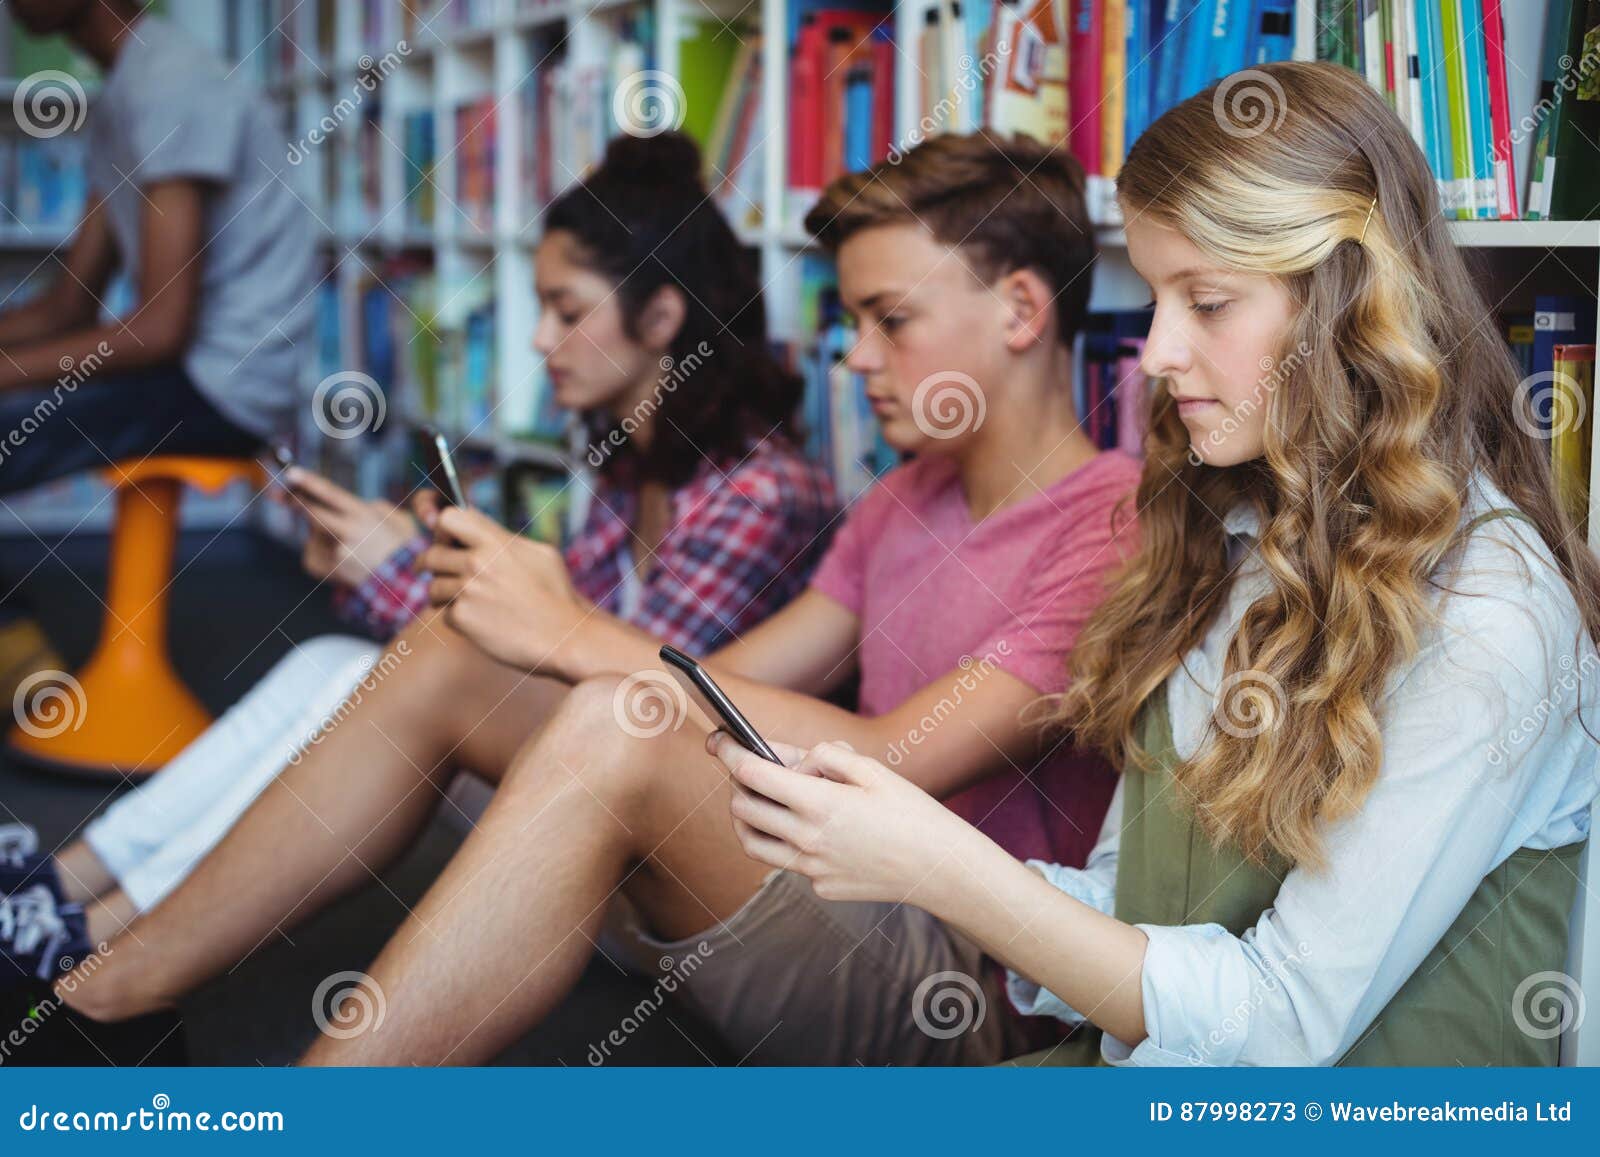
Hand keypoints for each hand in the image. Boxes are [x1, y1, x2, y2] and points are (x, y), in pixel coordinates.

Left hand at [283, 468, 418, 586]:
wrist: (400, 585)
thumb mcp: (393, 519)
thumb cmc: (397, 549)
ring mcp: (336, 553)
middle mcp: (349, 533)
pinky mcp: (327, 568)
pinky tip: (340, 558)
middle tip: (282, 494)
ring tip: (347, 545)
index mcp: (364, 516)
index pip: (332, 494)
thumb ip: (370, 506)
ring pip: (314, 533)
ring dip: (320, 533)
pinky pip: (312, 551)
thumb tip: (341, 502)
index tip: (291, 473)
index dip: (310, 482)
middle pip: (313, 513)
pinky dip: (320, 551)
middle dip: (296, 502)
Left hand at [416, 504, 583, 672]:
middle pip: (431, 554)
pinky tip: (480, 623)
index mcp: (496, 542)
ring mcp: (468, 590)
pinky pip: (444, 614)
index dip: (442, 529)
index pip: (448, 518)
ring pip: (433, 587)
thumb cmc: (557, 597)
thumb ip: (505, 539)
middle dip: (432, 566)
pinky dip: (458, 620)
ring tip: (469, 603)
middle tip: (439, 573)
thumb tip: (479, 529)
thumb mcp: (540, 554)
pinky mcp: (463, 618)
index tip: (446, 540)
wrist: (564, 637)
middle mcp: (478, 562)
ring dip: (445, 596)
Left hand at [708, 732, 980, 907]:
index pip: (751, 773)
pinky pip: (788, 862)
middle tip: (748, 769)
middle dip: (737, 783)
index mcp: (818, 804)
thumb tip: (795, 759)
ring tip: (763, 800)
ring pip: (752, 842)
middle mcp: (806, 840)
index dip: (728, 751)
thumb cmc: (911, 812)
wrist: (940, 868)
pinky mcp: (820, 886)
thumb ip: (827, 756)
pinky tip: (813, 829)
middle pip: (742, 808)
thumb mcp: (873, 770)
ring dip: (748, 818)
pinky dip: (788, 841)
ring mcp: (810, 869)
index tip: (718, 739)